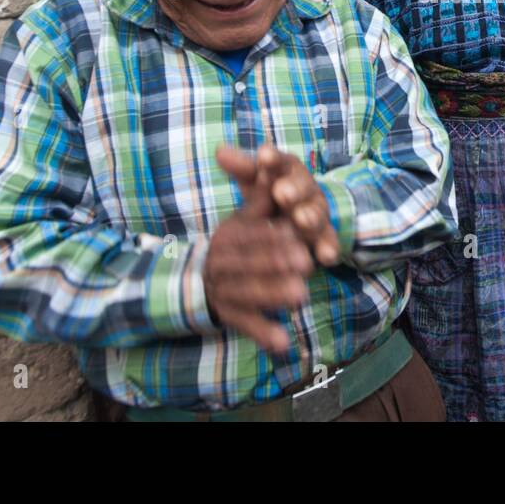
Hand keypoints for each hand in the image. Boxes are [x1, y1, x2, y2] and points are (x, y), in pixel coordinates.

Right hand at [201, 206, 312, 352]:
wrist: (197, 278)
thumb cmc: (235, 242)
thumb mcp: (244, 216)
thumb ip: (261, 193)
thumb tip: (270, 159)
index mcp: (227, 235)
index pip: (250, 233)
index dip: (273, 234)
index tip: (297, 233)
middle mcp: (220, 262)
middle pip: (250, 263)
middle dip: (278, 263)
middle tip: (307, 263)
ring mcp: (222, 291)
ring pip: (247, 293)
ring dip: (273, 295)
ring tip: (302, 296)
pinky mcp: (227, 315)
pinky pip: (244, 325)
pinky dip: (263, 334)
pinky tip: (283, 343)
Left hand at [216, 143, 340, 266]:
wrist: (301, 213)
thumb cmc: (270, 193)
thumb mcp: (254, 180)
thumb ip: (242, 168)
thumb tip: (219, 150)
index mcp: (287, 171)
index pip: (280, 162)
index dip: (272, 160)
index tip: (263, 156)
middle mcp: (306, 189)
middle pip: (302, 186)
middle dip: (293, 189)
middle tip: (282, 192)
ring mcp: (317, 212)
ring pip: (316, 213)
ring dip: (311, 217)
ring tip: (302, 220)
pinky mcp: (325, 236)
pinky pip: (329, 241)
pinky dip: (328, 247)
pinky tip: (325, 255)